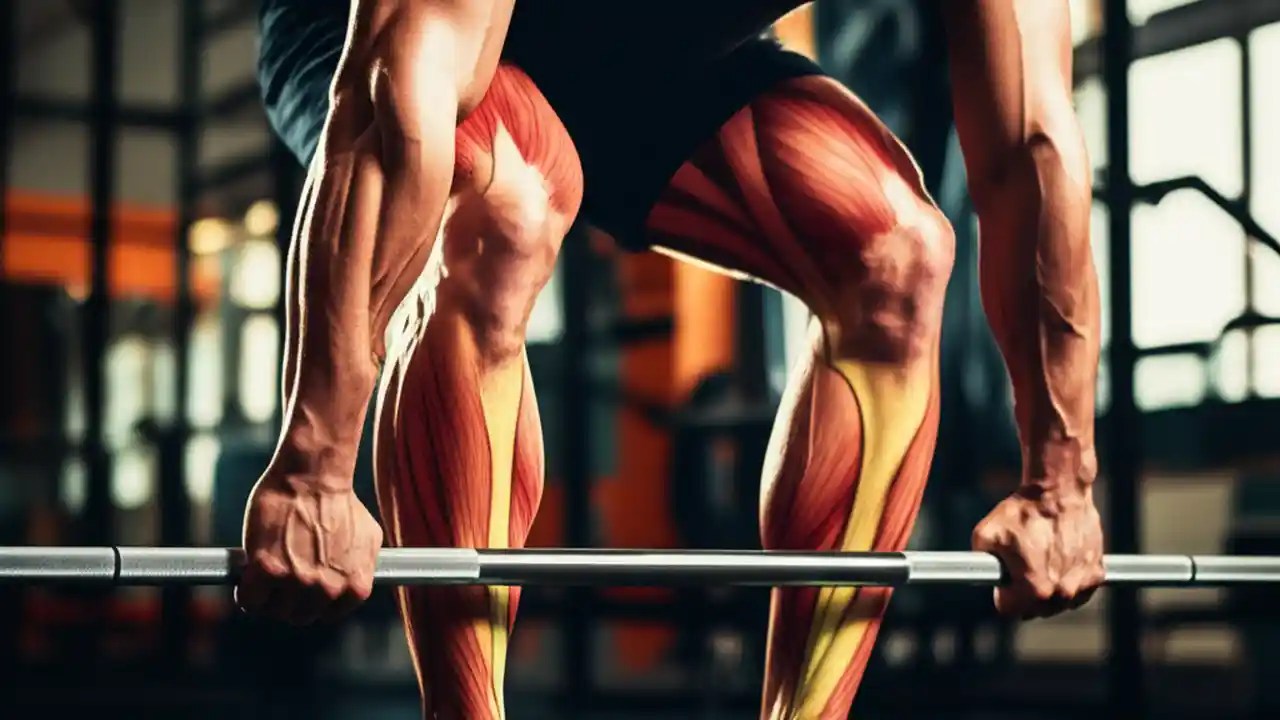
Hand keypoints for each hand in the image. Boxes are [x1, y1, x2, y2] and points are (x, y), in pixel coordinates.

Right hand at [237, 475, 382, 625]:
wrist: (313, 477)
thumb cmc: (339, 501)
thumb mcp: (367, 540)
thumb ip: (361, 569)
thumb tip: (353, 583)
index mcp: (355, 587)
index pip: (327, 615)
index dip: (313, 602)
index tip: (304, 591)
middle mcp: (327, 590)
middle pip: (299, 616)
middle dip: (289, 600)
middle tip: (281, 581)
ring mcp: (296, 582)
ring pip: (273, 611)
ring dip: (267, 598)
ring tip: (265, 578)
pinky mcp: (266, 570)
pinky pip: (249, 600)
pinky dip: (245, 593)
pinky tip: (247, 579)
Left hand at [971, 488, 1103, 618]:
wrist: (1058, 492)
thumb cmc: (1022, 512)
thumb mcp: (985, 536)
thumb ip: (979, 563)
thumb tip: (980, 575)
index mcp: (1032, 589)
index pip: (1009, 610)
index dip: (1002, 594)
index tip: (1003, 581)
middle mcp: (1059, 593)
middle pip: (1035, 610)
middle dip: (1025, 595)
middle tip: (1021, 569)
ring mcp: (1080, 584)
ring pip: (1059, 603)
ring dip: (1049, 591)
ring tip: (1041, 563)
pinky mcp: (1096, 574)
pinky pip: (1079, 591)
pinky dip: (1070, 582)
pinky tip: (1060, 564)